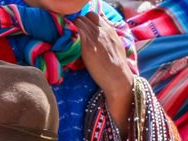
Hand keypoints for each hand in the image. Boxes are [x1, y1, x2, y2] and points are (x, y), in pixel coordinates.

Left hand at [75, 12, 134, 127]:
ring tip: (72, 38)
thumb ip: (109, 38)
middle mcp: (103, 30)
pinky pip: (76, 28)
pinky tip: (70, 40)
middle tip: (76, 34)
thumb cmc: (116, 67)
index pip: (96, 15)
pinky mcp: (87, 44)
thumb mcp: (116, 47)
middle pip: (87, 15)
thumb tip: (104, 36)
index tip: (84, 29)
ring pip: (80, 19)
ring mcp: (95, 36)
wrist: (118, 78)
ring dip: (74, 26)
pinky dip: (71, 31)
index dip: (88, 21)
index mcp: (111, 30)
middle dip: (81, 22)